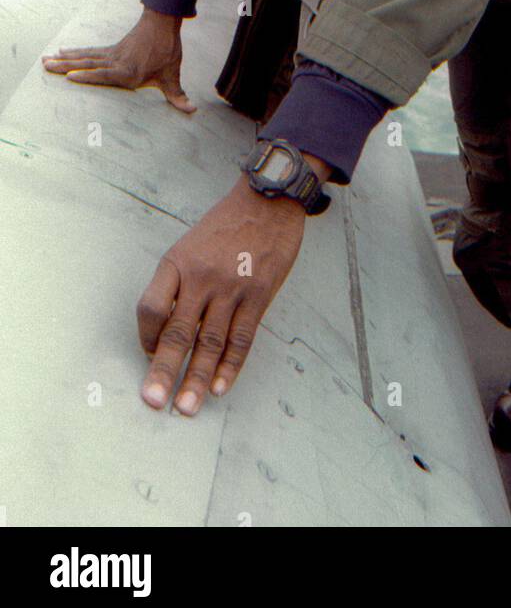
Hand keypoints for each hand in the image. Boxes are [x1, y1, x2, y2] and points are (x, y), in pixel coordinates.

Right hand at [41, 8, 195, 112]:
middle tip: (45, 65)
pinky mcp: (111, 50)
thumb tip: (191, 110)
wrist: (162, 24)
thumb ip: (177, 95)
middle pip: (88, 65)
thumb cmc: (166, 50)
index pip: (105, 75)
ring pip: (85, 57)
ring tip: (45, 59)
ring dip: (65, 59)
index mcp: (129, 72)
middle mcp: (116, 63)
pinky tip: (63, 50)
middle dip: (65, 66)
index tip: (69, 76)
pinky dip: (76, 52)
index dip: (87, 76)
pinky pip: (90, 52)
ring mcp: (112, 55)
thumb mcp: (172, 74)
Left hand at [137, 174, 309, 414]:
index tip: (148, 355)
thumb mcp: (190, 244)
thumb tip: (168, 330)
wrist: (268, 201)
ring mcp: (231, 287)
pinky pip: (242, 338)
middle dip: (165, 370)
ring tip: (186, 406)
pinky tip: (219, 386)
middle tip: (153, 401)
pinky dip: (230, 365)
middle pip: (179, 331)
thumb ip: (178, 283)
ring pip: (211, 342)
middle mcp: (201, 277)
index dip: (146, 337)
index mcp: (177, 262)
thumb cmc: (226, 225)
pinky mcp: (258, 295)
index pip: (151, 308)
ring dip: (196, 377)